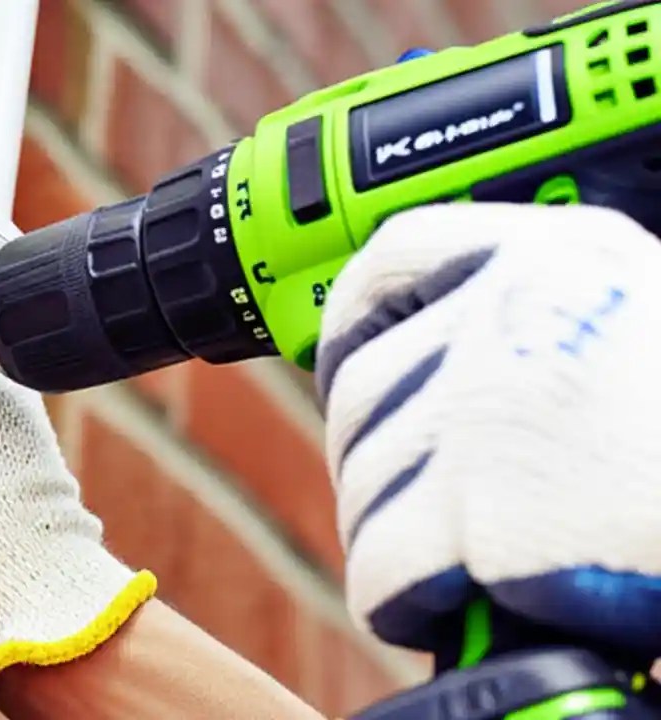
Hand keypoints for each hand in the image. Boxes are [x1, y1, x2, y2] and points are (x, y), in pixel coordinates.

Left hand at [315, 203, 660, 660]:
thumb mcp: (637, 328)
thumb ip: (545, 330)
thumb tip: (436, 376)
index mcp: (560, 257)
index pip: (398, 258)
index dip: (353, 324)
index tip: (345, 372)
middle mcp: (513, 317)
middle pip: (366, 395)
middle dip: (382, 464)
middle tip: (428, 511)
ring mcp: (494, 411)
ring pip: (367, 487)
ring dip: (396, 536)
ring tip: (463, 564)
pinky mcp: (491, 512)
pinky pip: (387, 568)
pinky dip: (400, 601)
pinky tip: (448, 609)